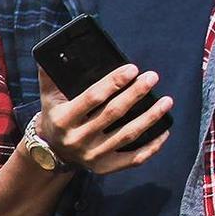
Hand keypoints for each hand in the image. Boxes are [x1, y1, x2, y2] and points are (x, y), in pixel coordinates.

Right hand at [35, 64, 170, 174]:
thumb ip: (50, 75)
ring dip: (150, 118)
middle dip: (135, 94)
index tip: (132, 69)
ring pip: (127, 135)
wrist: (52, 152)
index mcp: (63, 119)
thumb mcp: (48, 97)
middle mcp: (78, 139)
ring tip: (167, 101)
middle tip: (152, 78)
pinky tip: (165, 130)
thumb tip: (54, 48)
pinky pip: (134, 159)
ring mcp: (93, 155)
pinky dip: (152, 146)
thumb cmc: (55, 117)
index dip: (114, 82)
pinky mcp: (105, 167)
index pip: (92, 97)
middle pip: (113, 114)